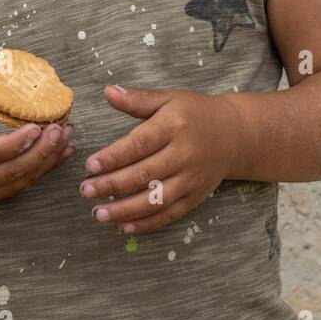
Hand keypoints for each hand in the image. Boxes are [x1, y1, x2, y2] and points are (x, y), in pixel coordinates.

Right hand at [0, 58, 74, 204]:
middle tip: (60, 129)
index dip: (15, 143)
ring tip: (67, 134)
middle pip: (13, 171)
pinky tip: (65, 150)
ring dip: (49, 158)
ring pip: (24, 179)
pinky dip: (48, 167)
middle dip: (41, 152)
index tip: (36, 126)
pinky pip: (27, 182)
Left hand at [79, 84, 238, 234]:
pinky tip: (125, 227)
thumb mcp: (168, 98)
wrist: (235, 134)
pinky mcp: (196, 197)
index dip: (114, 156)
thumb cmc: (194, 113)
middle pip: (143, 174)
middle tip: (85, 190)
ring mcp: (191, 179)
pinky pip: (170, 214)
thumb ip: (137, 99)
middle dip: (111, 185)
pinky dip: (148, 223)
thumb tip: (107, 91)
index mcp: (174, 126)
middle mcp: (184, 154)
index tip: (90, 165)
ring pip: (155, 200)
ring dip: (125, 210)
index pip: (139, 144)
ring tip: (99, 214)